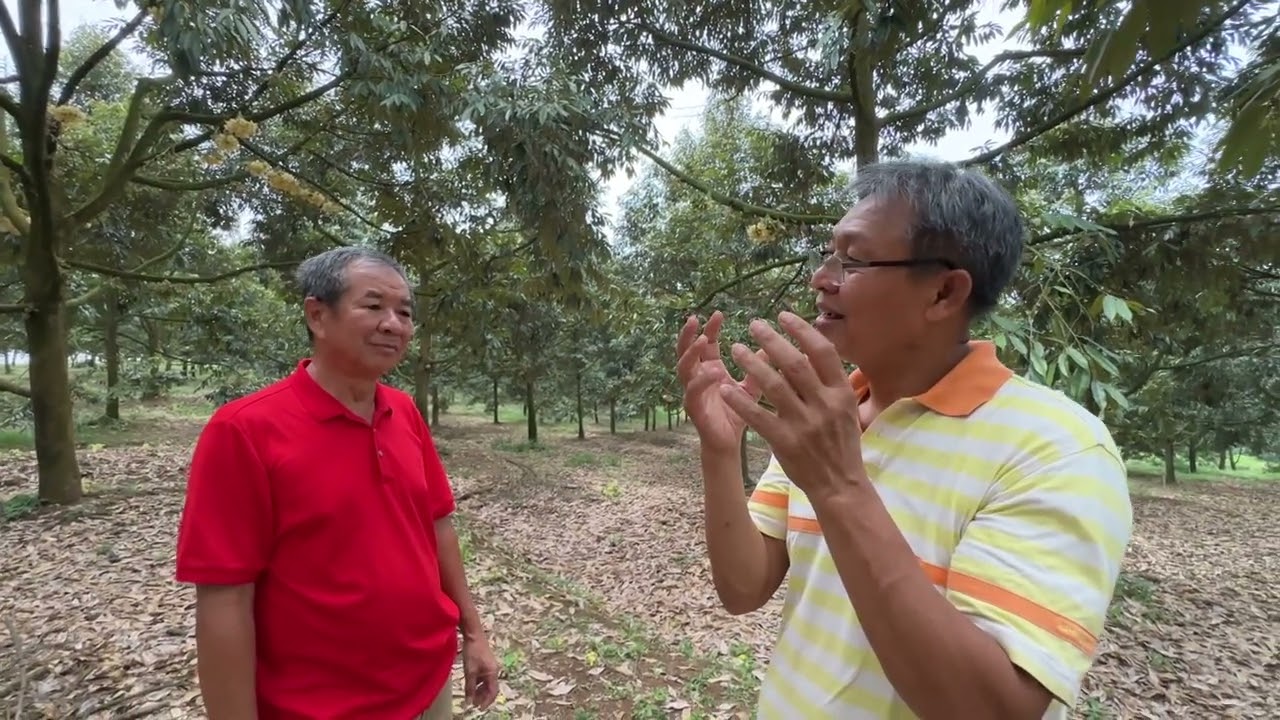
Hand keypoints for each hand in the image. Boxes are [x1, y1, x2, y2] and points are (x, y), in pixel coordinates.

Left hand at [461, 633, 498, 709]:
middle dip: (483, 697)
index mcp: (492, 673)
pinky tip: (471, 686)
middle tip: (474, 704)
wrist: (474, 635)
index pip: (492, 692)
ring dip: (480, 691)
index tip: (479, 708)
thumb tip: (469, 701)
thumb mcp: (470, 671)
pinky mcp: (485, 663)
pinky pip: (484, 677)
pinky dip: (478, 683)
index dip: (487, 702)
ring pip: (486, 683)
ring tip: (471, 697)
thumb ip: (470, 687)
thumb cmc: (473, 652)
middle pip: (490, 688)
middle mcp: (493, 671)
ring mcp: (490, 667)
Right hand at [676, 311, 767, 452]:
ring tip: (702, 340)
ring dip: (691, 354)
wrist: (730, 443)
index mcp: (709, 369)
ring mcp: (692, 392)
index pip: (705, 343)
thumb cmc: (739, 413)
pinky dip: (701, 381)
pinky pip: (692, 391)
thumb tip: (775, 348)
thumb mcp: (752, 386)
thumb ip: (759, 368)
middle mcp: (697, 378)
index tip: (718, 313)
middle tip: (694, 318)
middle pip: (685, 350)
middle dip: (688, 334)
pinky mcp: (694, 408)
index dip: (709, 328)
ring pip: (683, 368)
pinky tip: (713, 372)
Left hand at [719, 311, 864, 498]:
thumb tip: (812, 350)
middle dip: (771, 340)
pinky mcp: (785, 441)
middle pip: (794, 363)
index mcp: (841, 393)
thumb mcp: (846, 409)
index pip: (822, 352)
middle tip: (753, 324)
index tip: (783, 315)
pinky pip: (758, 416)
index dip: (802, 330)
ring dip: (751, 364)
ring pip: (773, 386)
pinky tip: (725, 388)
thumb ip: (831, 382)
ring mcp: (804, 424)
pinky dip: (740, 401)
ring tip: (736, 349)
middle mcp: (824, 405)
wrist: (840, 484)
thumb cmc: (842, 443)